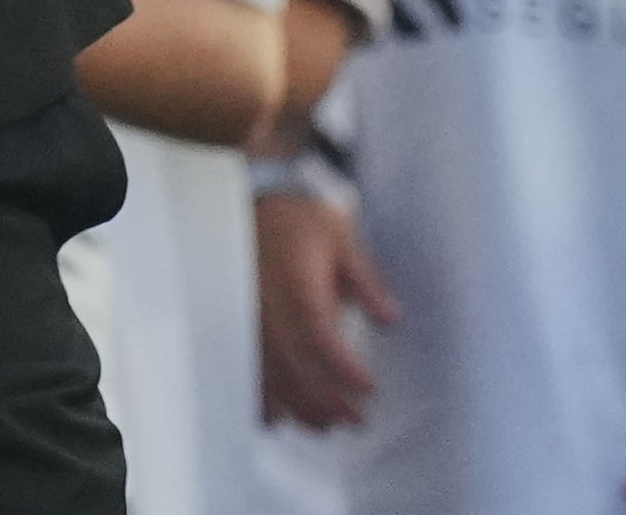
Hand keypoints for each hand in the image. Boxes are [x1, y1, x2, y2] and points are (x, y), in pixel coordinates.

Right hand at [253, 188, 397, 432]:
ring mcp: (245, 317)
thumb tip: (390, 319)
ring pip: (265, 374)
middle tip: (355, 420)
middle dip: (324, 401)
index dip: (342, 368)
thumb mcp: (341, 238)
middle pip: (291, 366)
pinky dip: (257, 396)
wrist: (252, 201)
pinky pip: (241, 368)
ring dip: (294, 405)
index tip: (368, 389)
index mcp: (294, 282)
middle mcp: (265, 305)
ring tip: (325, 425)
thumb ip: (365, 280)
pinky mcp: (235, 324)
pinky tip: (275, 417)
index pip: (317, 335)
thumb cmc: (299, 220)